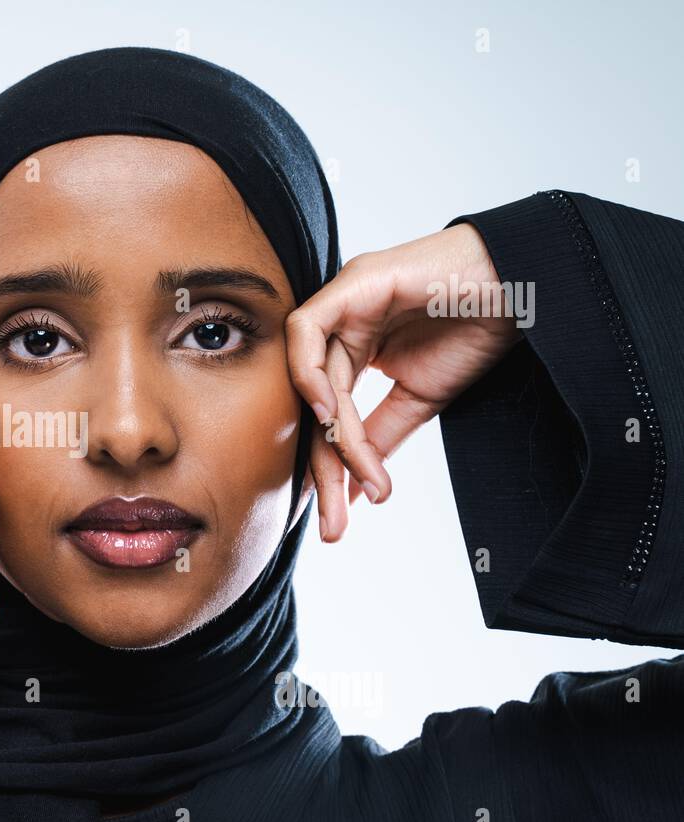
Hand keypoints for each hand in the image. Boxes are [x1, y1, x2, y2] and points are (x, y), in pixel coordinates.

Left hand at [285, 223, 523, 541]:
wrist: (526, 286)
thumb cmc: (478, 329)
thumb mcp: (421, 397)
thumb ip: (380, 437)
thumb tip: (356, 492)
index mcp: (352, 348)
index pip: (327, 417)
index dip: (331, 470)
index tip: (338, 520)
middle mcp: (339, 327)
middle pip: (314, 406)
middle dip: (324, 470)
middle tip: (333, 526)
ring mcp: (342, 303)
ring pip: (312, 381)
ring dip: (332, 438)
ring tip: (357, 481)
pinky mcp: (351, 283)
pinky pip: (307, 331)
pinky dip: (310, 374)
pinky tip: (331, 414)